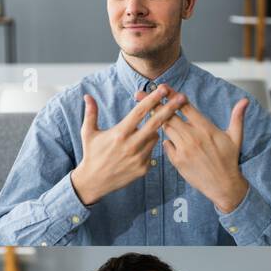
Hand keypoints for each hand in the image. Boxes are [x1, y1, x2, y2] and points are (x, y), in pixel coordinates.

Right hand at [71, 86, 187, 205]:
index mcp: (119, 133)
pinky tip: (135, 151)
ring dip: (152, 132)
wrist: (94, 181)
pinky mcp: (144, 168)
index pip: (140, 112)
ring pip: (155, 137)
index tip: (163, 89)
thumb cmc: (92, 154)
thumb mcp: (88, 133)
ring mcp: (139, 157)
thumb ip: (90, 113)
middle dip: (170, 108)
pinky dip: (147, 147)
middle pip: (156, 123)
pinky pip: (152, 151)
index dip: (152, 99)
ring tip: (138, 135)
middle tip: (182, 97)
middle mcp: (131, 145)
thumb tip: (87, 95)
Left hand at [156, 93, 248, 213]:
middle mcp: (193, 137)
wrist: (224, 184)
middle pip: (169, 116)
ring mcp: (184, 149)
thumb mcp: (236, 137)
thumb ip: (237, 117)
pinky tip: (164, 137)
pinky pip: (166, 145)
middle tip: (139, 93)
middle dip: (154, 103)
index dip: (173, 96)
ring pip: (165, 129)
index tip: (163, 87)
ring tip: (144, 110)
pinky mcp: (178, 160)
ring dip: (156, 120)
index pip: (185, 107)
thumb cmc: (229, 159)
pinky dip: (166, 140)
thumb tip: (245, 101)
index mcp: (206, 128)